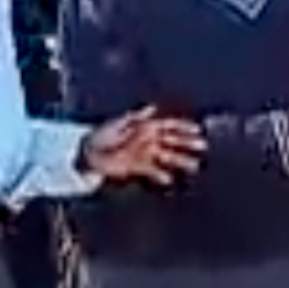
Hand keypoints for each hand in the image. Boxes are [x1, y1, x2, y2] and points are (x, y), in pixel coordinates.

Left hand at [79, 107, 205, 185]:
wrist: (86, 154)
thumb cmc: (100, 136)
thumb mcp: (118, 123)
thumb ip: (136, 117)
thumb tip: (152, 107)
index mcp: (145, 127)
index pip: (169, 126)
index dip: (184, 127)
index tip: (198, 130)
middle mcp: (147, 140)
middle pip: (172, 141)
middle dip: (187, 143)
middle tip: (202, 147)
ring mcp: (144, 154)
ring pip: (167, 157)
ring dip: (180, 161)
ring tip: (194, 166)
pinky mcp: (137, 168)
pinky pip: (153, 171)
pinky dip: (161, 175)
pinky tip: (168, 179)